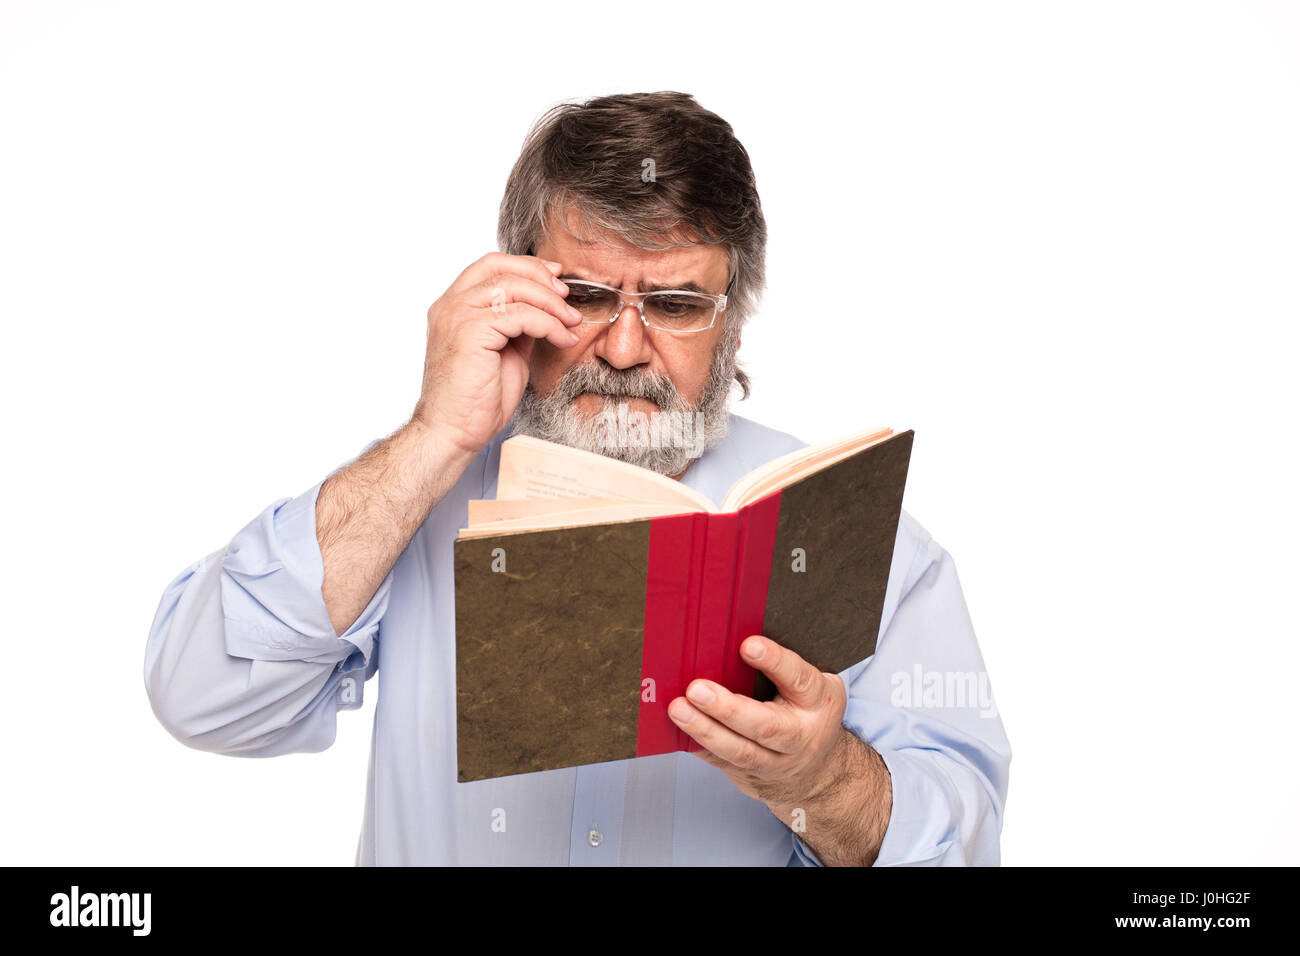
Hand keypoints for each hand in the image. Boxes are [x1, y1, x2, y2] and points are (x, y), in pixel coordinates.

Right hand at [411, 252, 583, 456]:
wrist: (454, 432)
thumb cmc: (475, 400)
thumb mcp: (505, 351)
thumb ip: (518, 325)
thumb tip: (544, 309)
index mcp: (453, 306)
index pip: (490, 266)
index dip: (526, 266)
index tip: (556, 277)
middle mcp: (450, 305)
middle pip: (500, 266)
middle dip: (540, 276)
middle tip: (566, 297)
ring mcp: (457, 315)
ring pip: (514, 288)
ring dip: (550, 303)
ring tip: (571, 321)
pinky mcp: (471, 331)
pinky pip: (521, 315)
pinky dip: (549, 325)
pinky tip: (562, 339)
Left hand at [668, 634, 849, 807]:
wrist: (816, 769)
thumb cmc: (805, 710)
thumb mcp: (808, 685)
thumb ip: (781, 666)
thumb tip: (731, 636)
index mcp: (818, 701)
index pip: (798, 678)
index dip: (775, 661)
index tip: (747, 645)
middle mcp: (801, 734)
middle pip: (766, 726)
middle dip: (728, 708)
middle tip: (697, 689)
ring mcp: (776, 760)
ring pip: (741, 751)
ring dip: (706, 730)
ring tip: (679, 710)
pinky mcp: (751, 774)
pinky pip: (722, 763)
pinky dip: (699, 746)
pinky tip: (678, 731)